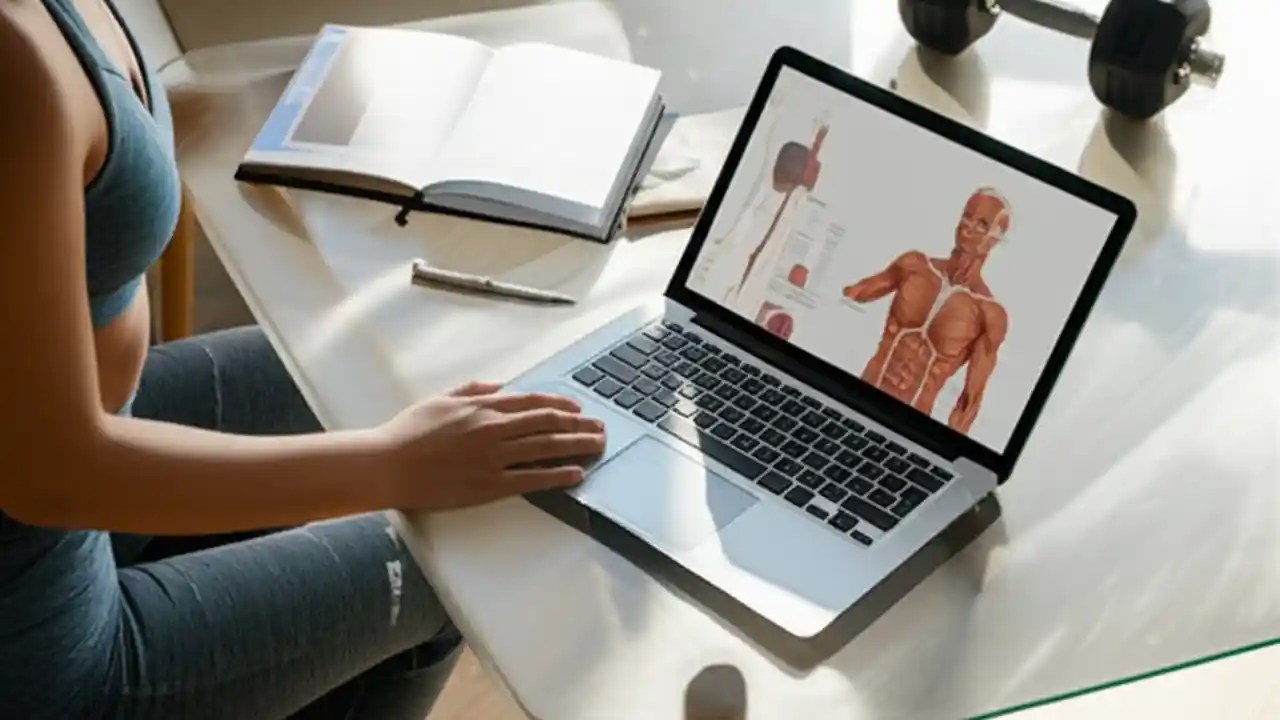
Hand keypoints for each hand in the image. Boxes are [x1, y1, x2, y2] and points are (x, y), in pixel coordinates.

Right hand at [378, 381, 604, 509]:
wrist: (387, 464)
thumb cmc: (407, 433)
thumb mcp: (439, 399)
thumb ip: (471, 390)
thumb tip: (497, 385)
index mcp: (481, 407)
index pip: (532, 402)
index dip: (560, 405)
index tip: (578, 408)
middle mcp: (492, 428)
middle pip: (547, 422)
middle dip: (578, 424)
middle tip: (599, 428)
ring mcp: (493, 457)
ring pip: (546, 447)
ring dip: (577, 445)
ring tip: (597, 446)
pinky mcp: (489, 484)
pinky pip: (532, 478)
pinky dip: (557, 474)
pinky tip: (575, 474)